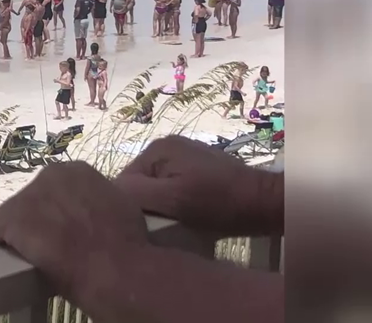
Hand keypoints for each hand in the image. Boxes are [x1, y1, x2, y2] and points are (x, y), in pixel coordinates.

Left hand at [0, 161, 148, 302]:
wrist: (116, 267)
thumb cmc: (127, 245)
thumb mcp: (120, 209)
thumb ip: (99, 203)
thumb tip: (94, 213)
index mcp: (77, 171)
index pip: (55, 191)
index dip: (57, 214)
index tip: (65, 232)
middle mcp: (49, 174)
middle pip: (33, 201)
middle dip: (39, 222)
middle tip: (52, 248)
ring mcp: (28, 195)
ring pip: (13, 217)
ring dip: (21, 235)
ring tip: (35, 259)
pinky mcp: (9, 217)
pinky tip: (0, 261)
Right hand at [113, 136, 276, 232]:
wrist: (263, 202)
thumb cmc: (218, 203)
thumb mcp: (173, 200)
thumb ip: (136, 192)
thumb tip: (108, 192)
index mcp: (155, 149)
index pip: (123, 181)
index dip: (132, 206)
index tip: (148, 224)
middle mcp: (165, 146)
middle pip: (139, 184)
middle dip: (147, 205)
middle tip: (165, 223)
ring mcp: (181, 155)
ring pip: (155, 188)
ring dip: (162, 205)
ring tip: (178, 220)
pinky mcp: (195, 166)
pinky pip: (171, 186)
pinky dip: (176, 201)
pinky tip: (190, 212)